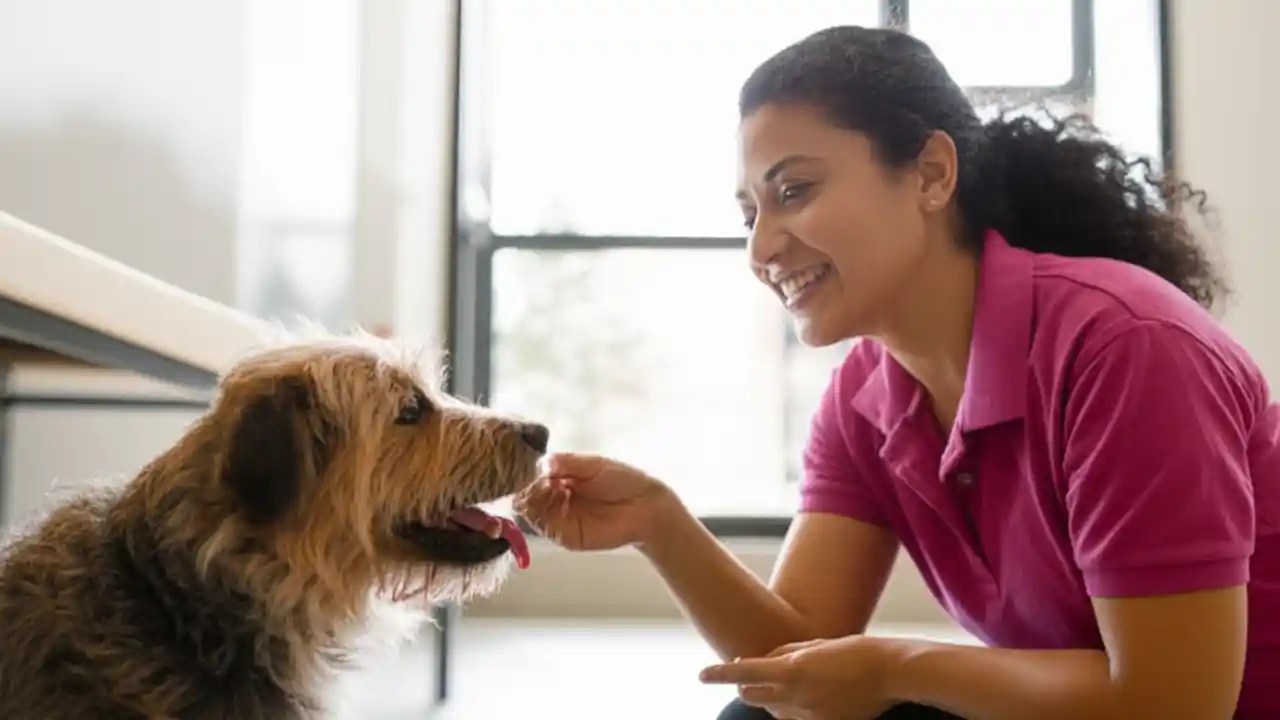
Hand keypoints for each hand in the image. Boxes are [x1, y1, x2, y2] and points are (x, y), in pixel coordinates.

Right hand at [514, 452, 677, 550]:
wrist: (646, 506)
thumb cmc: (623, 481)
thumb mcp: (591, 464)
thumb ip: (564, 462)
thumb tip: (537, 463)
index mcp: (560, 479)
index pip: (530, 476)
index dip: (526, 471)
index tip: (526, 464)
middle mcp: (555, 499)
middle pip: (525, 494)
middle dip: (525, 484)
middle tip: (537, 475)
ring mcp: (557, 519)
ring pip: (527, 511)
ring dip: (530, 496)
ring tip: (545, 483)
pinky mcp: (564, 536)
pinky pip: (541, 526)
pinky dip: (539, 512)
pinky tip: (551, 496)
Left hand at [699, 635, 898, 719]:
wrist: (891, 672)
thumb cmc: (855, 650)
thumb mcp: (815, 644)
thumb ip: (785, 653)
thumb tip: (761, 661)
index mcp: (791, 669)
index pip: (743, 673)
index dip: (719, 674)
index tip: (702, 675)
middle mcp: (796, 695)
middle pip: (751, 696)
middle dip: (747, 686)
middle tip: (753, 676)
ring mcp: (809, 715)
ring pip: (774, 711)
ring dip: (773, 698)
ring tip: (797, 682)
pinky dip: (796, 709)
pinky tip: (815, 696)